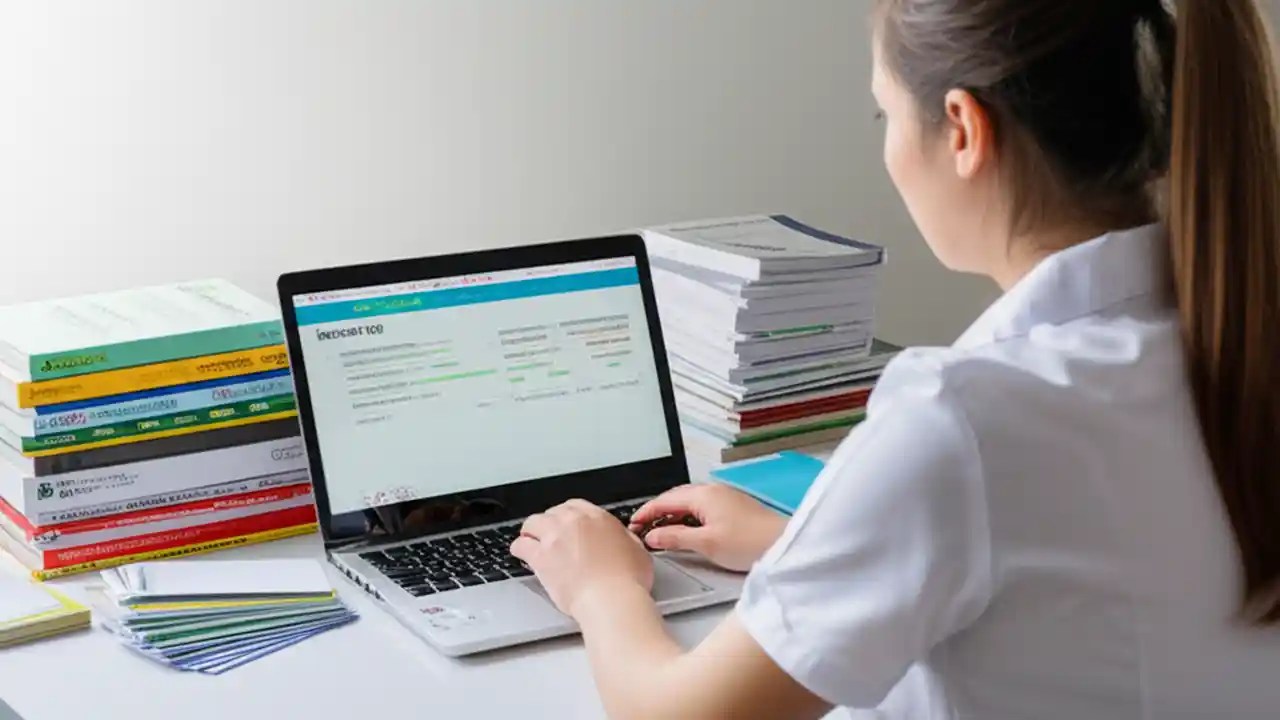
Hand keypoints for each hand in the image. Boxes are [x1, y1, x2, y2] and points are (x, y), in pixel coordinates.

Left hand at [511, 499, 653, 617]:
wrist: (610, 598)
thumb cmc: (626, 580)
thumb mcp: (637, 550)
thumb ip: (625, 539)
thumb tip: (622, 539)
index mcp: (598, 517)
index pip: (575, 505)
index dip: (567, 515)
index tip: (566, 523)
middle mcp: (573, 522)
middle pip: (552, 513)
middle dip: (550, 523)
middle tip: (550, 535)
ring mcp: (554, 537)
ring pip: (533, 523)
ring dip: (531, 531)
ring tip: (531, 539)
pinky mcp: (541, 557)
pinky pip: (521, 545)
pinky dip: (520, 548)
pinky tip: (520, 553)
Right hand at [631, 484, 786, 571]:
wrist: (784, 544)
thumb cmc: (749, 543)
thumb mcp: (706, 544)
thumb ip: (676, 538)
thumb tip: (653, 537)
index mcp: (703, 495)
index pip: (664, 500)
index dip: (646, 512)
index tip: (633, 524)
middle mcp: (713, 491)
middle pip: (676, 498)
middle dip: (657, 512)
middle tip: (643, 529)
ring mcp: (724, 498)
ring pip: (689, 503)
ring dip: (673, 515)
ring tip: (661, 532)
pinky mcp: (733, 507)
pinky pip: (702, 508)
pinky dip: (688, 517)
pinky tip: (687, 531)